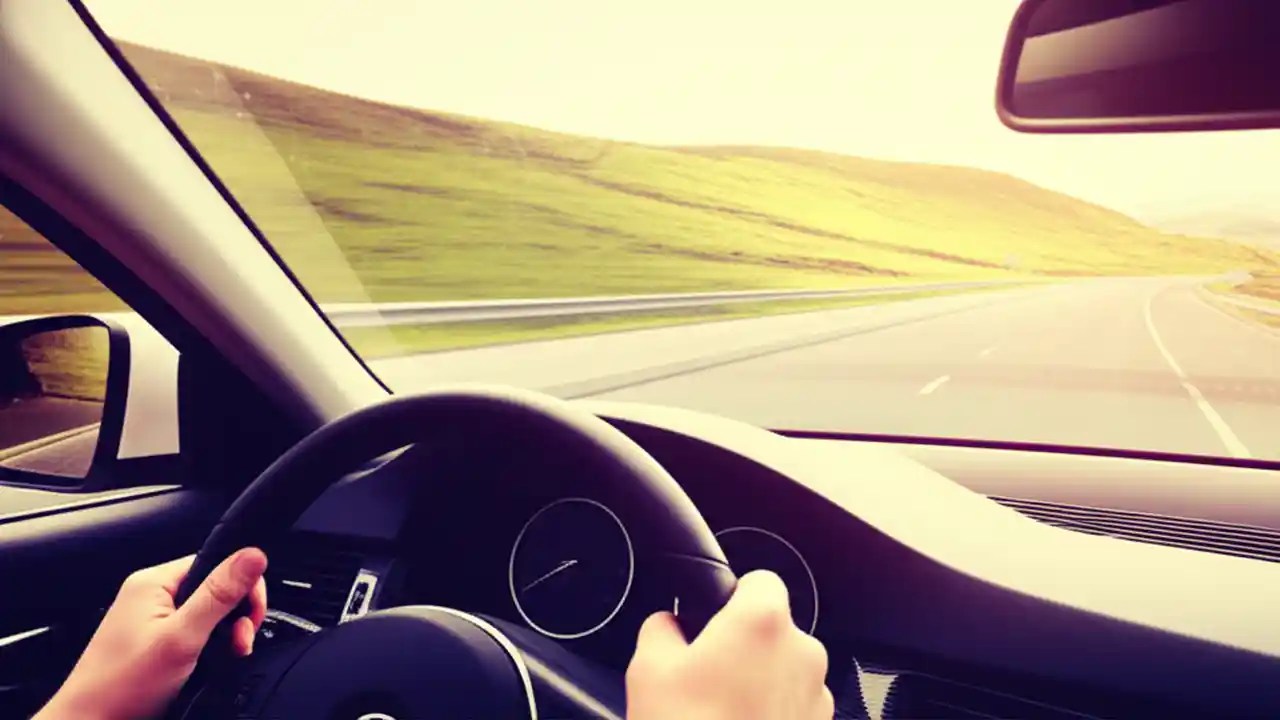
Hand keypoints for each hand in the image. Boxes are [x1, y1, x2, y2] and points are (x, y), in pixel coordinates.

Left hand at [35, 548, 268, 719]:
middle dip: (236, 616)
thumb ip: (219, 595)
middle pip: (215, 588)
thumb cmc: (121, 686)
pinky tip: (209, 665)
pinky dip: (209, 648)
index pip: (217, 562)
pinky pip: (194, 633)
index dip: (243, 588)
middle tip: (239, 644)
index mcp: (154, 582)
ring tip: (226, 658)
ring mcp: (152, 620)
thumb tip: (254, 554)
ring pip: (208, 614)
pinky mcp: (155, 643)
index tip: (250, 619)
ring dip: (225, 635)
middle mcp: (152, 596)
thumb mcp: (181, 637)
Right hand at [626, 570, 831, 719]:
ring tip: (720, 715)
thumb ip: (662, 628)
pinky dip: (773, 716)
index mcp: (763, 622)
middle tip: (706, 677)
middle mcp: (803, 652)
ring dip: (761, 684)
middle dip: (744, 647)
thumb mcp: (648, 668)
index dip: (732, 598)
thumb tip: (670, 625)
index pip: (759, 580)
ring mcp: (818, 696)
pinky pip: (795, 708)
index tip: (711, 622)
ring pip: (786, 672)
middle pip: (774, 630)